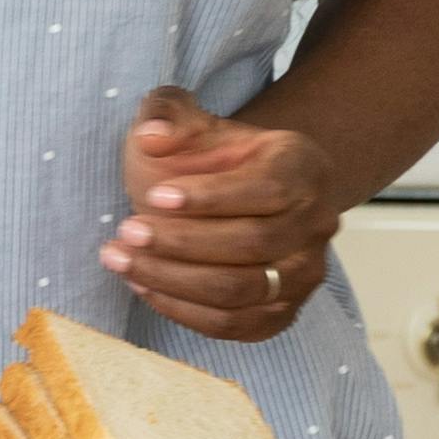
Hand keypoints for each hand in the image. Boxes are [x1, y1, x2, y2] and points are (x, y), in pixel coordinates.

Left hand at [106, 86, 339, 343]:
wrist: (238, 191)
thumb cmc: (211, 155)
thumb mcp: (187, 119)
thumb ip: (167, 114)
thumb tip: (152, 136)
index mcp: (303, 167)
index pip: (266, 190)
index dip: (210, 198)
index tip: (155, 196)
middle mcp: (317, 224)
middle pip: (252, 245)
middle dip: (180, 242)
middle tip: (127, 231)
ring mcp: (304, 274)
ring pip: (240, 292)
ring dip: (173, 280)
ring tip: (121, 260)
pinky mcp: (282, 312)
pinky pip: (233, 325)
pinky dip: (183, 311)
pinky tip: (143, 286)